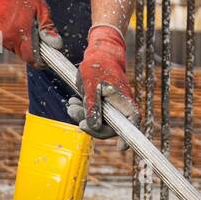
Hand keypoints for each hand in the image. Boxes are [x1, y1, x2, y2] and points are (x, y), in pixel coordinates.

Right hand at [0, 0, 59, 65]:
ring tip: (27, 28)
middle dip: (34, 52)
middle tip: (39, 40)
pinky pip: (9, 44)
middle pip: (24, 56)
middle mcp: (9, 37)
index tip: (46, 59)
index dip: (40, 61)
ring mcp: (0, 37)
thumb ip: (47, 27)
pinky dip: (16, 40)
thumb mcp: (41, 8)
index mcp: (22, 31)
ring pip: (17, 51)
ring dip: (24, 46)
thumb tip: (56, 44)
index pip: (31, 57)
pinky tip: (17, 26)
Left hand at [68, 24, 137, 139]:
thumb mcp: (91, 86)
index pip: (130, 126)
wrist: (100, 51)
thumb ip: (92, 107)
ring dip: (82, 116)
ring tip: (70, 104)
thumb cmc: (98, 66)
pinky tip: (72, 102)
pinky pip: (94, 113)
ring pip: (98, 121)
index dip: (126, 139)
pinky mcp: (104, 104)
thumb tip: (93, 126)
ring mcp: (113, 107)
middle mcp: (121, 109)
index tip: (120, 148)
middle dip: (89, 124)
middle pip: (108, 128)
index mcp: (125, 104)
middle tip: (72, 113)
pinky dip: (83, 110)